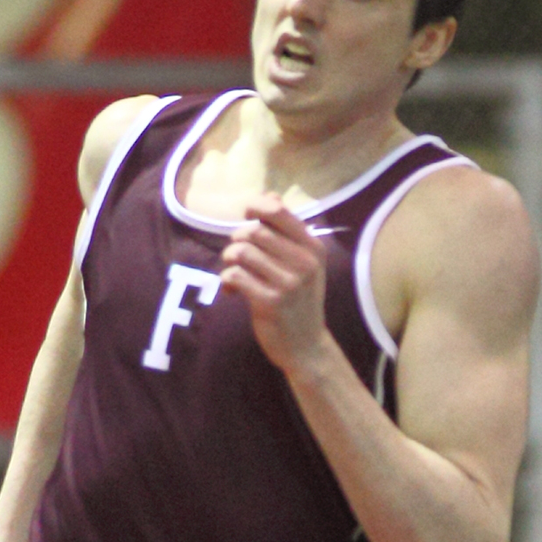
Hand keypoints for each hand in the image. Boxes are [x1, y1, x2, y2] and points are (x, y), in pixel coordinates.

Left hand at [221, 194, 332, 372]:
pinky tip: (234, 291)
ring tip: (235, 273)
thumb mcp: (304, 264)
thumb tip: (269, 195)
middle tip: (238, 255)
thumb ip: (286, 230)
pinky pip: (234, 276)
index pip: (279, 210)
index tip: (247, 215)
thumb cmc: (300, 300)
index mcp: (313, 248)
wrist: (307, 346)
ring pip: (241, 252)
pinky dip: (227, 282)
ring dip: (230, 261)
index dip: (255, 206)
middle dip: (237, 239)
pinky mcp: (270, 302)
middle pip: (254, 231)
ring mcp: (289, 283)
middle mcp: (304, 263)